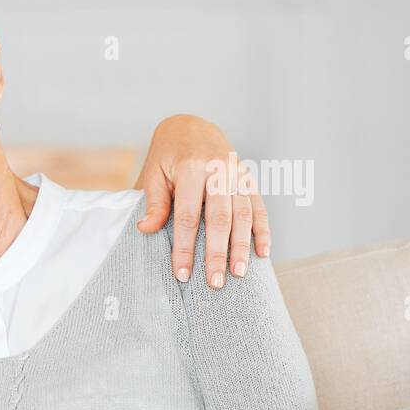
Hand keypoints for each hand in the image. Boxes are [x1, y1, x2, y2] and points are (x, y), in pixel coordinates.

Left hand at [135, 114, 269, 287]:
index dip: (184, 247)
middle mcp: (218, 169)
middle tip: (216, 282)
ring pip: (243, 214)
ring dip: (242, 246)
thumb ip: (154, 202)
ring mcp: (237, 173)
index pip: (187, 216)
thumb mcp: (154, 173)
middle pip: (219, 218)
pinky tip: (264, 253)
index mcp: (191, 168)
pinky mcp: (249, 178)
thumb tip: (146, 230)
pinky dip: (263, 230)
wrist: (191, 127)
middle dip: (217, 253)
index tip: (182, 274)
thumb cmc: (167, 156)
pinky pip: (258, 206)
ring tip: (239, 273)